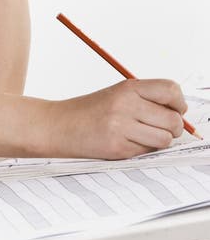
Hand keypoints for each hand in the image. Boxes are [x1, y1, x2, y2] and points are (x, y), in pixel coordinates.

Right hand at [52, 79, 186, 159]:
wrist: (59, 125)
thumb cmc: (90, 111)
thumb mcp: (118, 95)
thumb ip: (146, 100)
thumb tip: (179, 114)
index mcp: (128, 87)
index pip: (170, 90)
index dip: (179, 103)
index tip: (175, 110)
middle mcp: (126, 104)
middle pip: (172, 119)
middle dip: (173, 128)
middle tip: (161, 128)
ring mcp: (121, 126)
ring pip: (164, 139)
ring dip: (159, 141)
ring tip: (142, 136)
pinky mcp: (118, 147)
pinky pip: (147, 152)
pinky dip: (142, 150)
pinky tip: (127, 143)